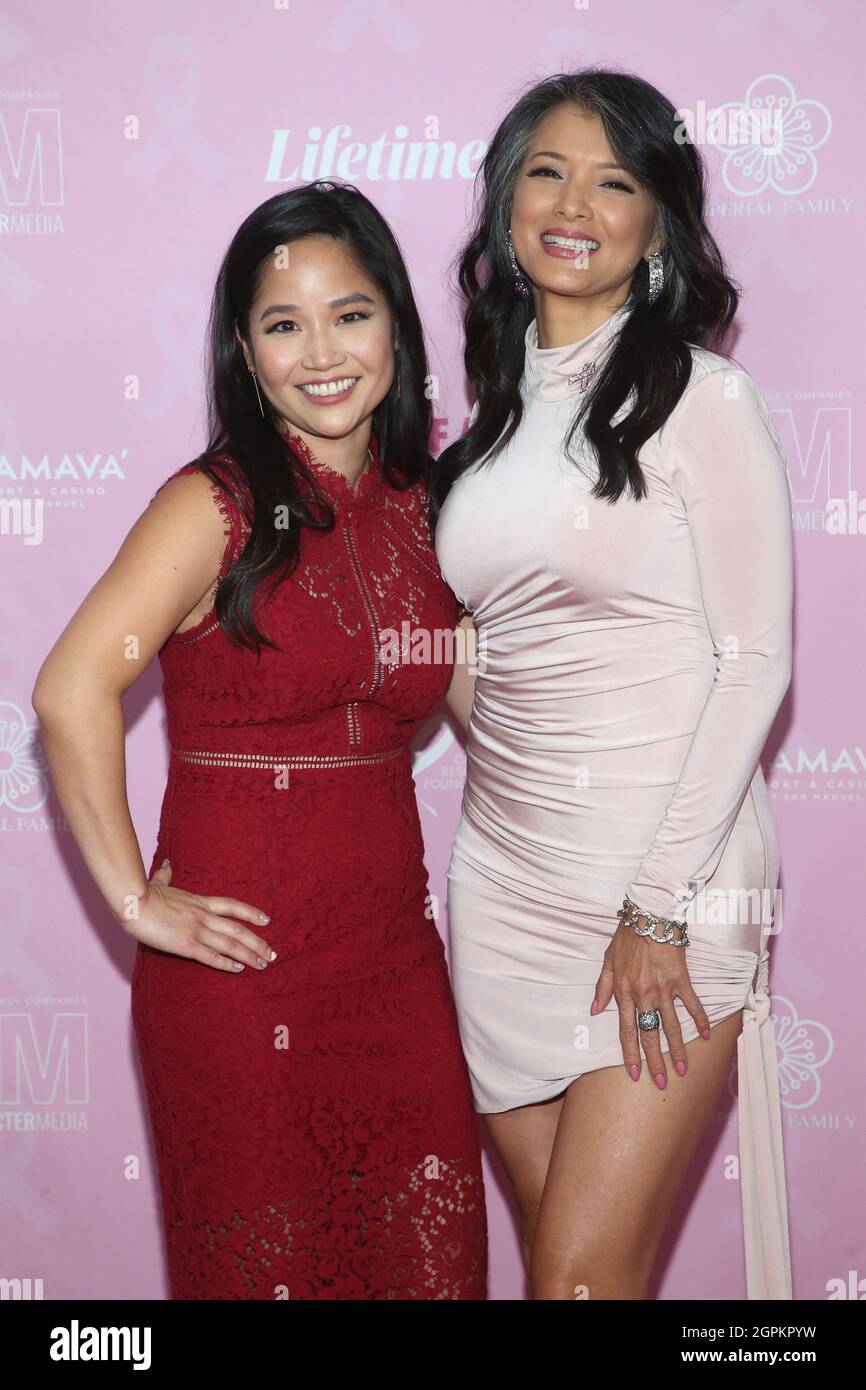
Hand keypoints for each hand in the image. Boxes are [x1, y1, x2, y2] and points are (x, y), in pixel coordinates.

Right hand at [120, 859, 274, 972]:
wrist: (134, 903)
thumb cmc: (143, 893)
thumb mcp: (159, 882)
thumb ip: (166, 876)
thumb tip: (167, 864)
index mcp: (200, 902)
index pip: (233, 906)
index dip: (252, 913)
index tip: (267, 920)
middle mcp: (204, 916)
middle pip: (239, 929)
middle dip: (258, 942)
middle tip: (271, 953)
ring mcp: (197, 930)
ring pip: (231, 944)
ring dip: (249, 955)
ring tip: (263, 964)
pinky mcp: (187, 945)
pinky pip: (212, 956)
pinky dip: (228, 963)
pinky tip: (239, 969)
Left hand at [592, 912, 710, 1087]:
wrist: (649, 915)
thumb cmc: (626, 936)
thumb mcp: (607, 961)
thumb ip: (602, 987)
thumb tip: (595, 1011)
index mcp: (624, 992)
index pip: (626, 1030)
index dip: (630, 1054)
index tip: (635, 1074)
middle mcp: (644, 994)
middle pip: (649, 1034)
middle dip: (654, 1061)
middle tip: (660, 1083)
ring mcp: (664, 988)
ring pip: (671, 1025)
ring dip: (677, 1050)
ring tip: (682, 1070)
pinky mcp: (681, 979)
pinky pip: (692, 1004)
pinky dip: (700, 1020)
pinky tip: (705, 1036)